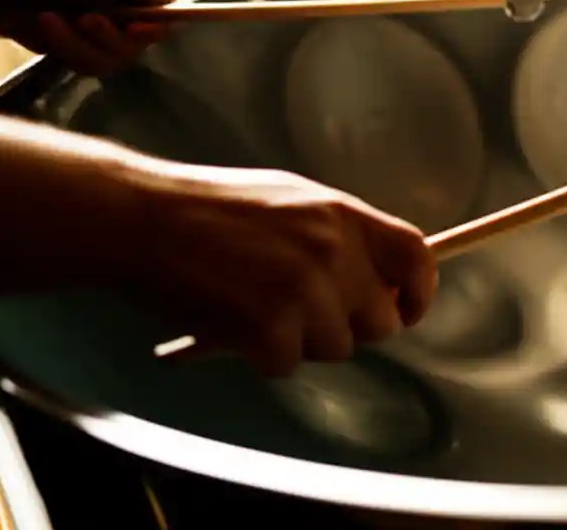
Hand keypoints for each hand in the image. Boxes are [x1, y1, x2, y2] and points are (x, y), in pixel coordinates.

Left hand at [0, 0, 176, 75]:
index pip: (164, 12)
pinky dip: (66, 47)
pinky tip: (46, 25)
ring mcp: (99, 38)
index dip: (161, 22)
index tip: (143, 23)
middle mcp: (121, 16)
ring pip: (114, 59)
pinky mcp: (77, 54)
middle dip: (113, 35)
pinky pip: (87, 64)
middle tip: (88, 18)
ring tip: (51, 18)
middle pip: (140, 43)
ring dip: (83, 42)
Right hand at [128, 163, 437, 376]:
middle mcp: (336, 253)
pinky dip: (261, 356)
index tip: (406, 309)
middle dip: (350, 327)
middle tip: (308, 317)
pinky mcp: (272, 328)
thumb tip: (376, 281)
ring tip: (257, 307)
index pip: (417, 258)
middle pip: (381, 320)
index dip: (420, 292)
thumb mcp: (294, 202)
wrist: (146, 219)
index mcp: (345, 216)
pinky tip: (233, 322)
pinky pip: (287, 365)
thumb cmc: (213, 209)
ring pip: (335, 348)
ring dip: (301, 341)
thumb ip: (340, 237)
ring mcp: (305, 292)